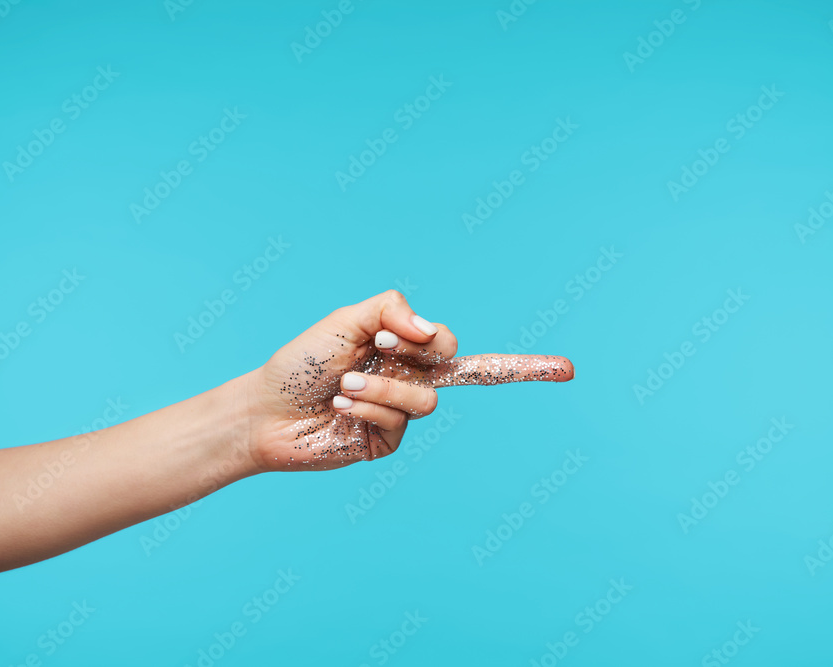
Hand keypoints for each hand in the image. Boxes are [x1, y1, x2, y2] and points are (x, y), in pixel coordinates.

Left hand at [245, 291, 573, 470]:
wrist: (266, 410)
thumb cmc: (303, 361)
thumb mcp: (346, 319)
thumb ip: (393, 308)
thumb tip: (436, 332)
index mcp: (406, 349)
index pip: (465, 350)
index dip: (519, 364)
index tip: (566, 372)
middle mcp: (411, 380)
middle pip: (463, 370)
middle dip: (423, 355)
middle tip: (377, 344)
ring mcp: (401, 414)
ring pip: (428, 399)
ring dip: (384, 386)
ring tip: (346, 384)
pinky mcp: (386, 443)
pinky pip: (400, 422)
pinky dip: (370, 408)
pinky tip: (342, 407)